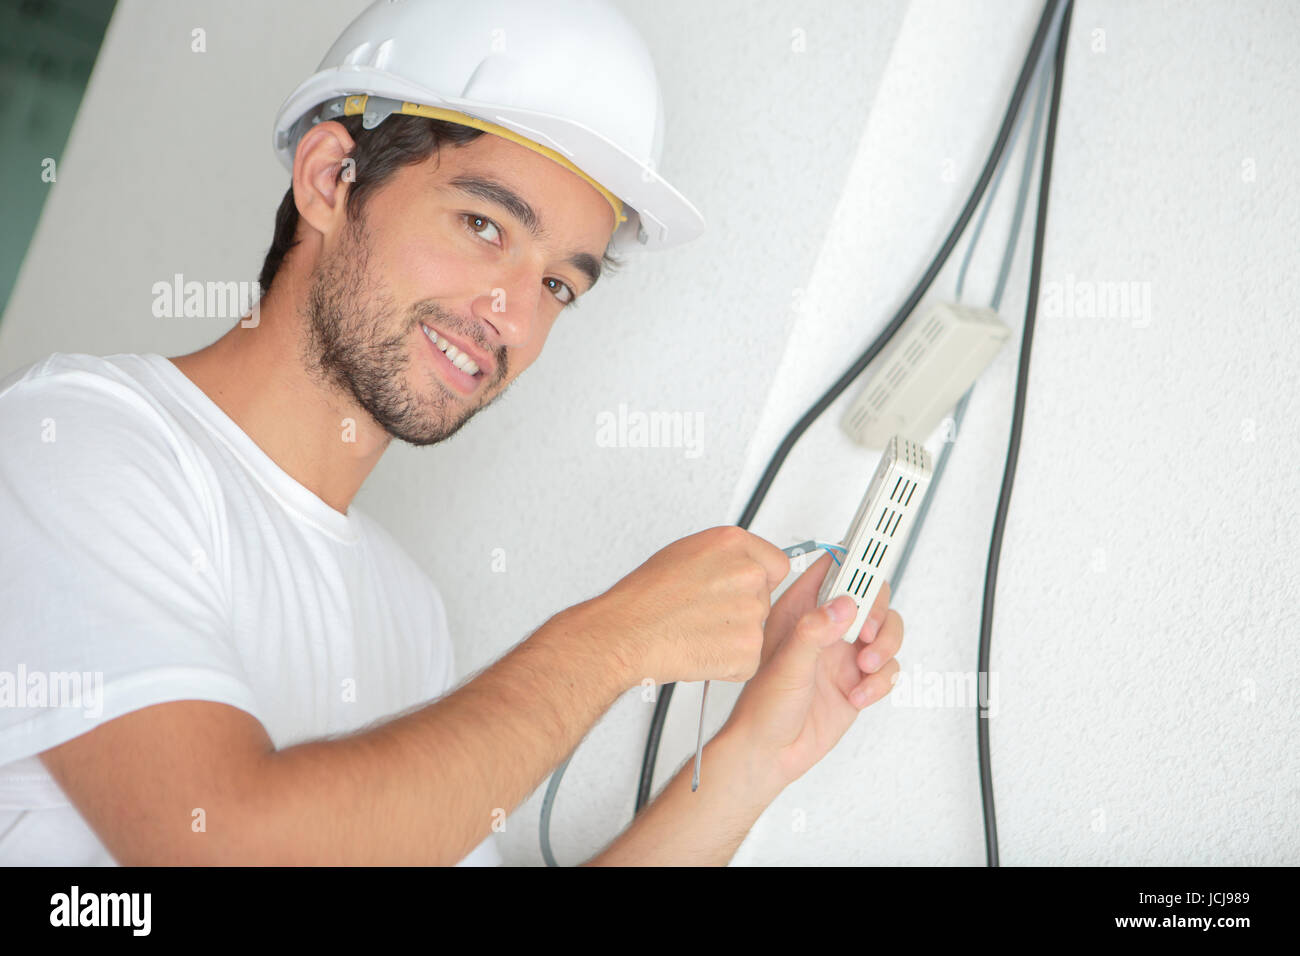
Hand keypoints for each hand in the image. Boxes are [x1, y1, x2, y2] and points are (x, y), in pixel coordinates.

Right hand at [585, 525, 789, 686]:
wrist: (626, 634)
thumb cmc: (643, 597)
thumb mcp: (684, 553)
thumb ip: (722, 556)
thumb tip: (737, 564)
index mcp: (733, 544)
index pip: (775, 564)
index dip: (756, 580)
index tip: (739, 590)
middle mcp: (748, 574)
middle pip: (764, 598)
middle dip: (740, 609)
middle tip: (704, 614)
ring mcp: (751, 613)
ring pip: (755, 630)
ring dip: (732, 637)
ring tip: (695, 631)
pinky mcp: (748, 651)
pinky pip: (747, 660)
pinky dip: (727, 664)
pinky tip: (699, 650)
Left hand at [721, 551, 902, 788]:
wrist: (771, 754)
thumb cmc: (762, 710)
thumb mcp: (786, 666)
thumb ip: (814, 633)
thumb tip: (843, 605)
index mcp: (800, 612)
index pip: (833, 570)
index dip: (855, 561)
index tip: (874, 559)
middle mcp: (825, 628)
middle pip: (870, 597)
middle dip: (877, 611)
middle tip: (867, 632)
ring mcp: (844, 653)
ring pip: (885, 630)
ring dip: (885, 647)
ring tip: (864, 667)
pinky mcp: (859, 680)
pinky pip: (888, 668)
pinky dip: (882, 681)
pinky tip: (857, 696)